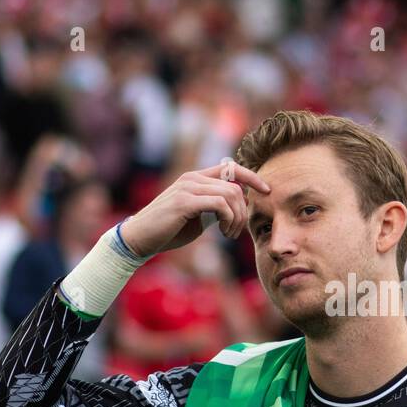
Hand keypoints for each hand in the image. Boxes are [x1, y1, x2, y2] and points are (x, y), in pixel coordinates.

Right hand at [120, 161, 270, 257]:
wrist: (139, 239)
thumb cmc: (169, 230)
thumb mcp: (197, 217)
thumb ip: (215, 207)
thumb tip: (238, 206)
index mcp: (195, 178)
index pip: (231, 167)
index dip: (252, 176)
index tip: (267, 190)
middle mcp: (192, 178)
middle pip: (235, 186)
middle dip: (243, 212)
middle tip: (235, 232)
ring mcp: (187, 187)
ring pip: (230, 194)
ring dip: (237, 219)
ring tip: (229, 234)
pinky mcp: (184, 201)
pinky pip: (219, 203)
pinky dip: (228, 219)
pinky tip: (222, 232)